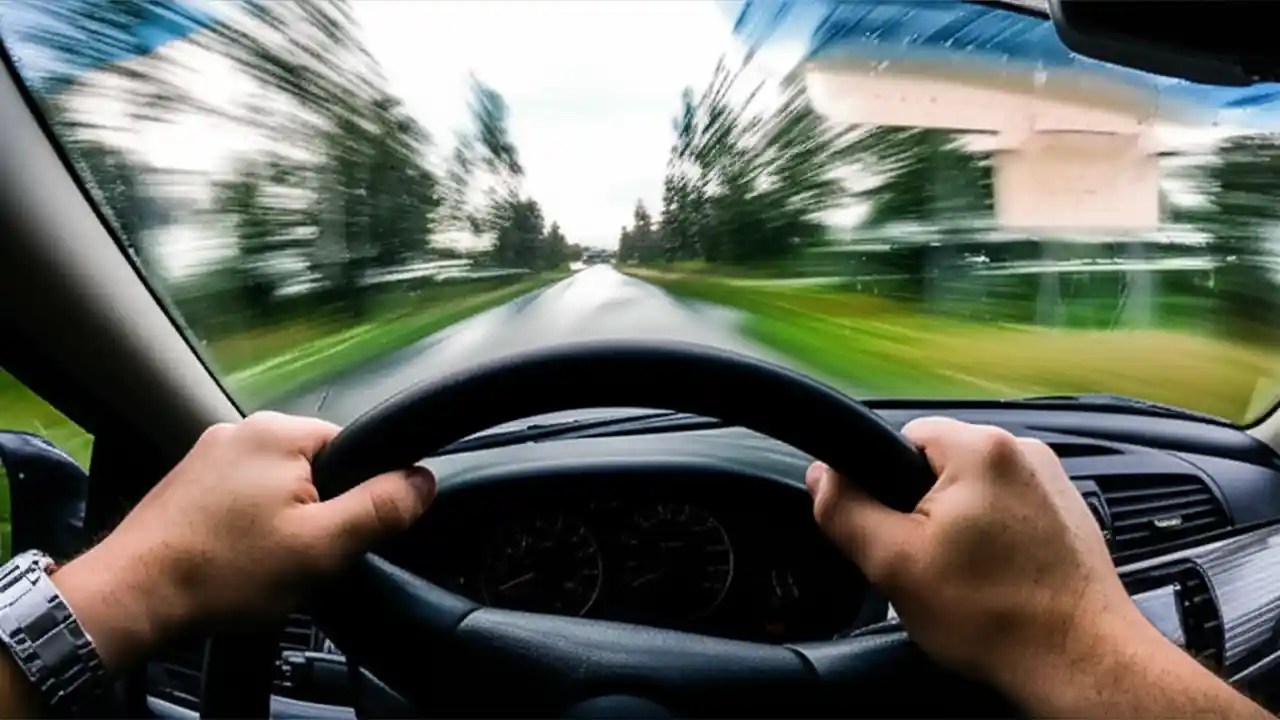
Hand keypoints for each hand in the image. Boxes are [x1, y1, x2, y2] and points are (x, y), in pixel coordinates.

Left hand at [50, 412, 434, 669]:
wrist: (132, 597)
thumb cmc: (223, 571)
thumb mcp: (321, 546)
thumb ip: (380, 508)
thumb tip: (423, 480)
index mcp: (279, 432)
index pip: (353, 448)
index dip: (356, 496)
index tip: (335, 534)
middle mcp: (241, 429)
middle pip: (314, 467)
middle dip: (315, 511)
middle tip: (296, 555)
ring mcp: (208, 453)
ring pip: (277, 485)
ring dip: (280, 520)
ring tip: (259, 561)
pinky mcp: (187, 481)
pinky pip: (241, 495)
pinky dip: (246, 525)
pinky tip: (234, 558)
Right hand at [806, 416, 1145, 706]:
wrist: (1080, 661)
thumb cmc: (996, 616)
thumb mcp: (893, 563)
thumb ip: (845, 510)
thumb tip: (821, 477)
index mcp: (980, 448)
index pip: (900, 438)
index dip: (883, 487)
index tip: (893, 533)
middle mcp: (1023, 452)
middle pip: (938, 466)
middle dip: (922, 511)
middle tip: (926, 564)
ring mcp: (1052, 482)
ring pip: (972, 492)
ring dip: (958, 527)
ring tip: (965, 578)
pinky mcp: (1068, 513)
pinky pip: (1007, 512)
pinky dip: (993, 540)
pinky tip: (995, 580)